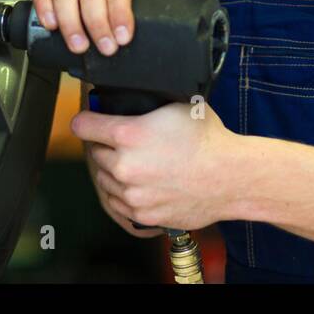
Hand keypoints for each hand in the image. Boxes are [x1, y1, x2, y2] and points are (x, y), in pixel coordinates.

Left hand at [75, 100, 238, 232]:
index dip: (86, 119)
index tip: (88, 120)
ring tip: (134, 163)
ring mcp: (132, 194)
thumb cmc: (208, 138)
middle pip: (94, 153)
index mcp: (129, 133)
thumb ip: (145, 104)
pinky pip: (117, 203)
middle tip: (121, 142)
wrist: (231, 176)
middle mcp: (125, 165)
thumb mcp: (176, 104)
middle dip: (104, 146)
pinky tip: (137, 184)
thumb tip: (127, 98)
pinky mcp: (142, 215)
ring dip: (113, 170)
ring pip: (104, 179)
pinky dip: (122, 193)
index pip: (82, 125)